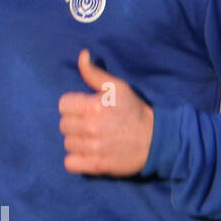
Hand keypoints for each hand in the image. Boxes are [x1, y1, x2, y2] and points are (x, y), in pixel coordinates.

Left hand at [59, 49, 153, 175]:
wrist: (157, 140)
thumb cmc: (135, 111)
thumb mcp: (117, 87)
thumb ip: (94, 73)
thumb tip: (82, 55)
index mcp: (93, 106)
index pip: (63, 104)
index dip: (73, 106)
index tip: (86, 109)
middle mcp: (91, 127)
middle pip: (63, 125)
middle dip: (75, 123)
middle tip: (91, 124)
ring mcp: (93, 148)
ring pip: (67, 143)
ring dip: (77, 141)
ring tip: (92, 139)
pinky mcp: (96, 165)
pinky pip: (70, 163)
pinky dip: (76, 160)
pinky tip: (88, 153)